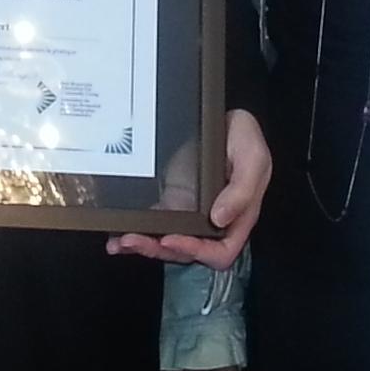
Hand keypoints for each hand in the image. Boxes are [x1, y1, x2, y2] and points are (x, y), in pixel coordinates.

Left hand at [107, 109, 272, 266]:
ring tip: (120, 241)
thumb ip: (242, 190)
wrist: (222, 118)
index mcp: (237, 217)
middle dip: (158, 250)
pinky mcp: (173, 201)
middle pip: (187, 252)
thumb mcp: (253, 157)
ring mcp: (190, 212)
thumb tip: (220, 219)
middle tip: (134, 240)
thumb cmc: (244, 136)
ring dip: (143, 245)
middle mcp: (212, 221)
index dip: (196, 252)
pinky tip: (116, 233)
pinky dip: (136, 229)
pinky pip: (155, 222)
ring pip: (167, 241)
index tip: (172, 239)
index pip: (220, 252)